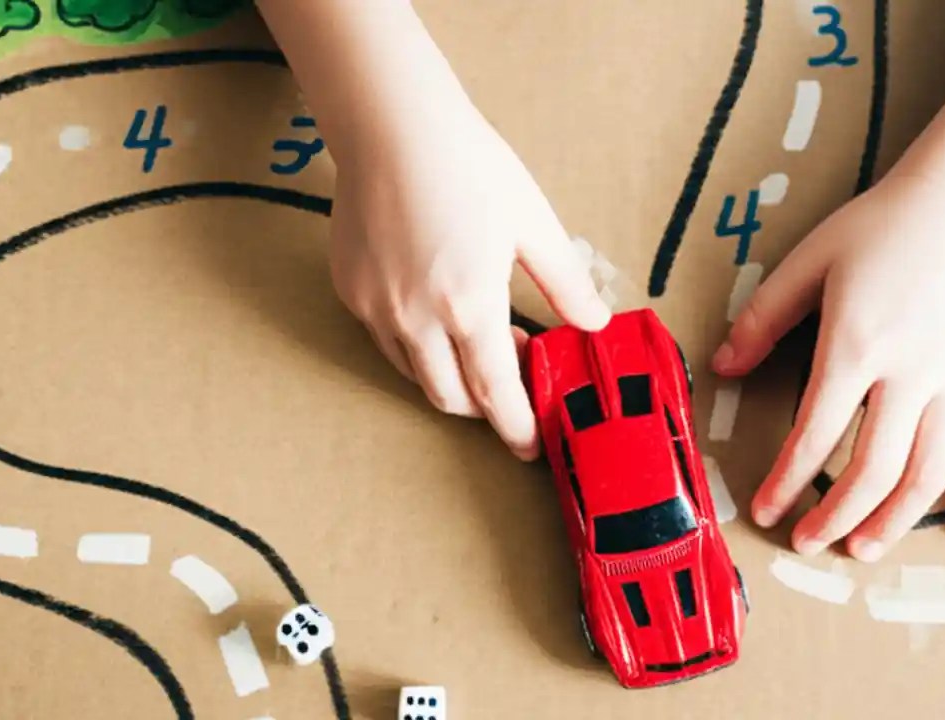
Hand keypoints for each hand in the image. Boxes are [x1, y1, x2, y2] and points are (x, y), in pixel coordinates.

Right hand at [328, 101, 609, 460]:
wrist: (392, 124)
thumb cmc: (470, 166)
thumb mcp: (534, 224)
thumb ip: (565, 282)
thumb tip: (594, 324)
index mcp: (469, 306)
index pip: (496, 394)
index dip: (517, 428)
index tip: (530, 448)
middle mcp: (415, 319)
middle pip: (450, 398)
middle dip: (485, 406)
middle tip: (514, 382)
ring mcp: (375, 307)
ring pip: (414, 374)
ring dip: (450, 375)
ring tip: (481, 335)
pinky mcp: (350, 290)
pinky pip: (386, 339)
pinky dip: (417, 344)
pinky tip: (438, 308)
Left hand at [712, 178, 944, 560]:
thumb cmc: (878, 227)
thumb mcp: (806, 263)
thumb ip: (761, 319)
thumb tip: (722, 367)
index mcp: (855, 347)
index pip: (814, 434)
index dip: (785, 480)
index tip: (764, 511)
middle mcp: (908, 374)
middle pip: (872, 467)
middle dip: (835, 514)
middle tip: (807, 543)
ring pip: (929, 468)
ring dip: (895, 518)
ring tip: (863, 549)